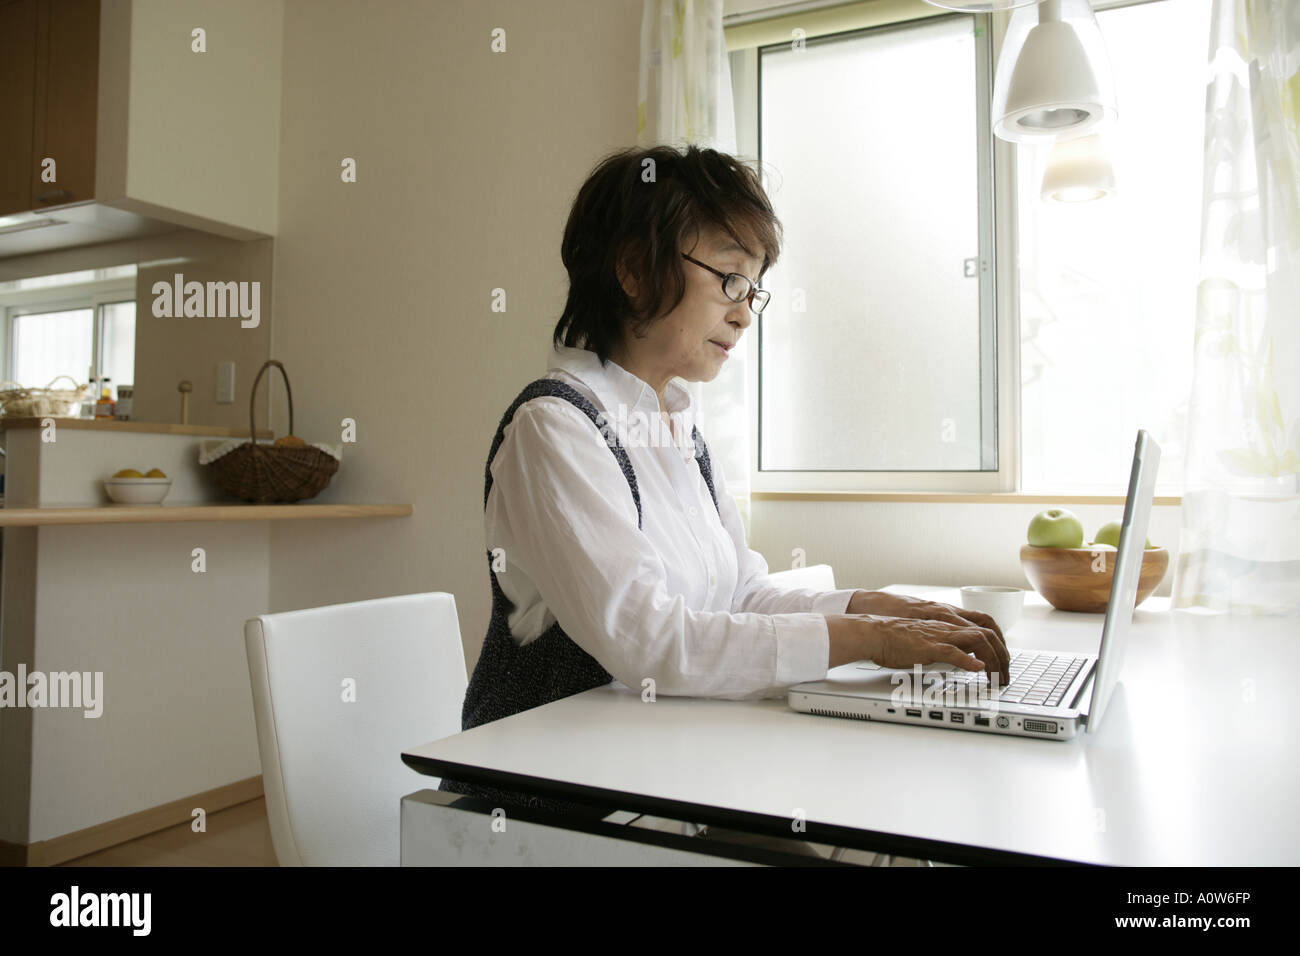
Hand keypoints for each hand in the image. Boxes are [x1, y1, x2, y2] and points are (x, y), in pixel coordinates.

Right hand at [845, 591, 1009, 681]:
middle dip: (1003, 657)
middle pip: (988, 635)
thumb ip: (943, 649)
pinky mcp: (928, 647)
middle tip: (1005, 676)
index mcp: (948, 628)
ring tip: (997, 677)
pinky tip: (978, 669)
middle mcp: (948, 630)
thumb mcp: (926, 643)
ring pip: (977, 641)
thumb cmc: (895, 640)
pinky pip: (953, 652)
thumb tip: (957, 662)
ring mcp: (939, 637)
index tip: (1003, 666)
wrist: (875, 633)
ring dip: (993, 661)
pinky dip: (969, 661)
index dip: (998, 648)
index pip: (984, 632)